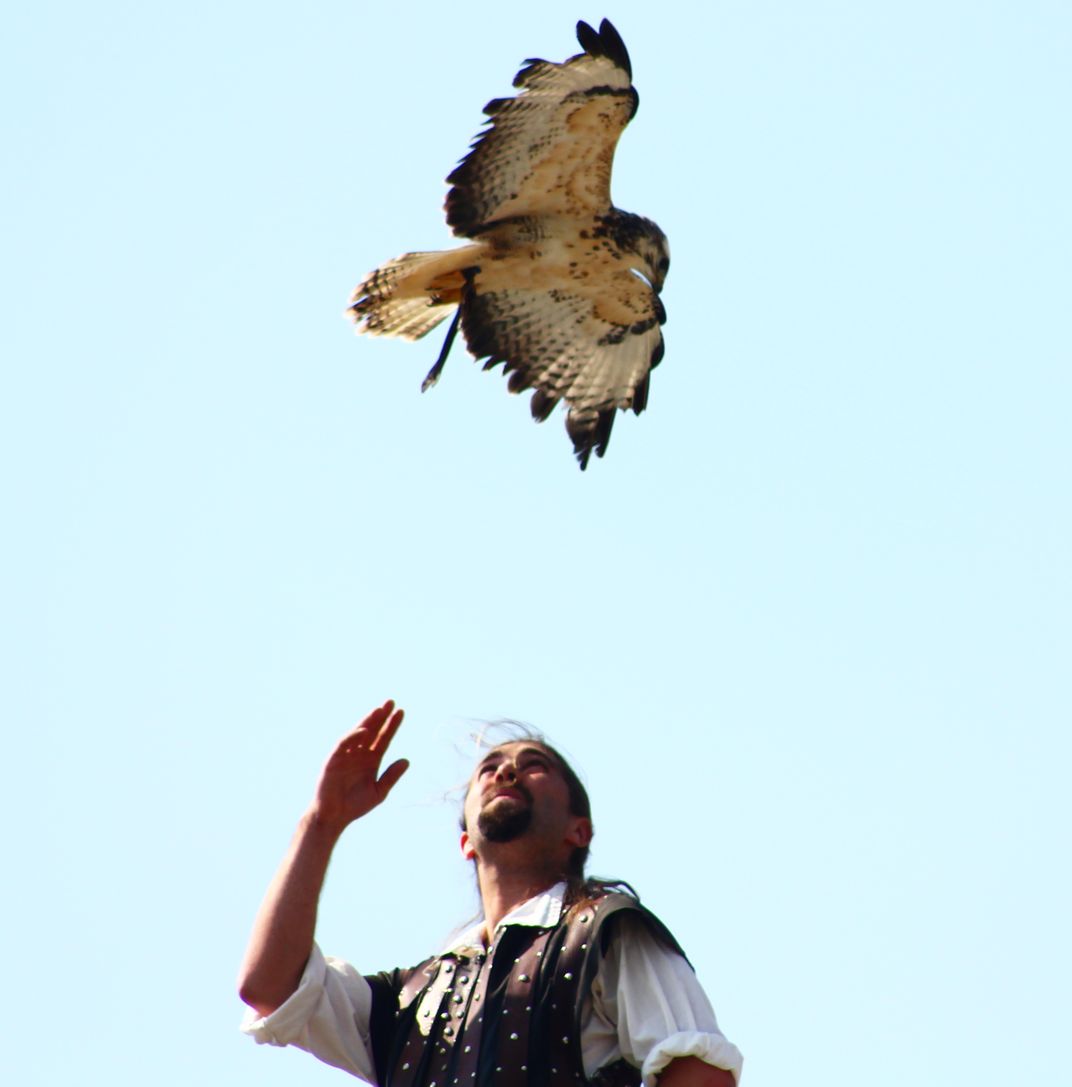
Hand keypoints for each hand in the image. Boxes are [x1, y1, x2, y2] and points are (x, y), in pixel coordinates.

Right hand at [310, 700, 408, 832]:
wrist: (334, 817)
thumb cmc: (355, 806)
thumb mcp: (378, 791)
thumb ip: (391, 776)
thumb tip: (407, 760)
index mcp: (371, 760)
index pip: (383, 738)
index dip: (392, 725)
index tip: (401, 712)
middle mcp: (359, 754)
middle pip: (372, 731)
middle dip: (381, 716)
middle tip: (391, 702)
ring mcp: (346, 756)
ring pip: (358, 734)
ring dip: (368, 721)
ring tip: (379, 710)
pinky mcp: (333, 760)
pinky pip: (343, 745)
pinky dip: (353, 737)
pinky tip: (364, 730)